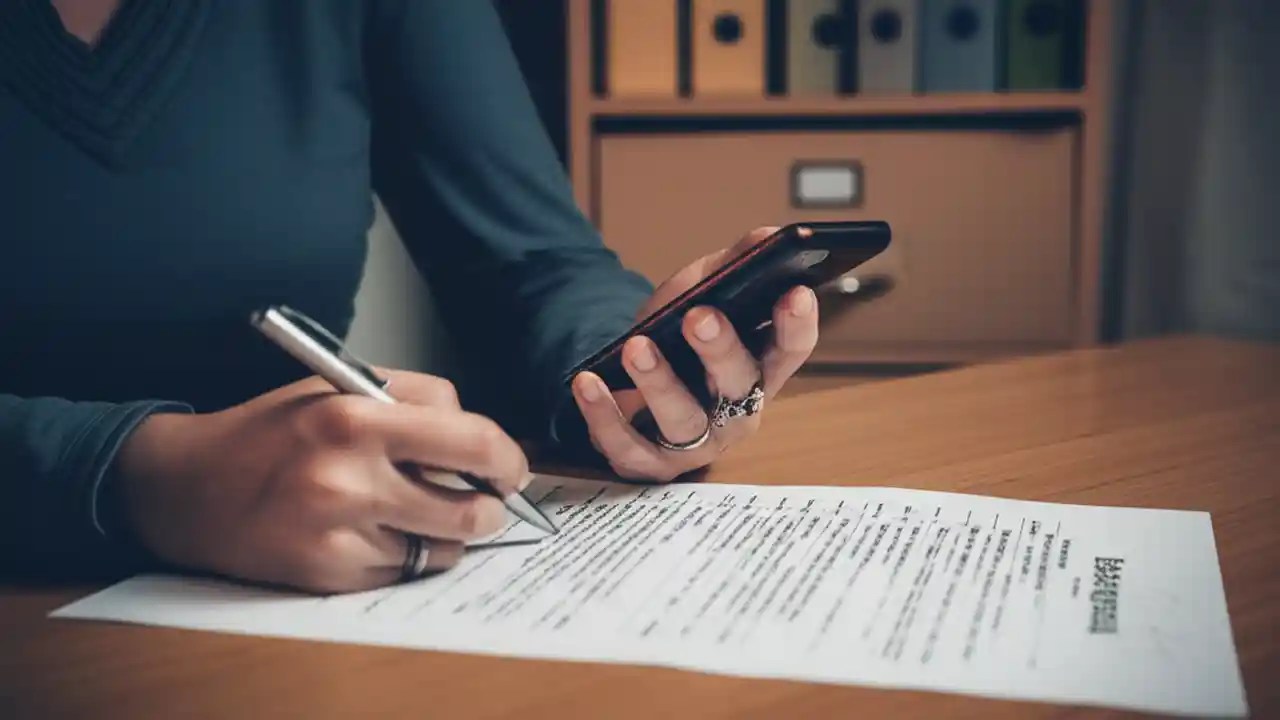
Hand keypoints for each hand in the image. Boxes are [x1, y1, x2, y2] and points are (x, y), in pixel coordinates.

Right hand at [114, 372, 528, 593]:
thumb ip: (416, 400)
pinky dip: (406, 553)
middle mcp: (349, 478)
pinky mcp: (329, 575)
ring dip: (450, 533)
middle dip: (490, 506)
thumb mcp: (340, 385)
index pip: (473, 441)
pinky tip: (377, 531)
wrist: (189, 486)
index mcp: (356, 417)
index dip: (507, 459)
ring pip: (445, 547)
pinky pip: (404, 570)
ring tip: (425, 512)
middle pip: (471, 509)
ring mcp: (339, 533)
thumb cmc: (271, 431)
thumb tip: (478, 438)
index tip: (509, 467)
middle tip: (483, 498)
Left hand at [570, 226, 819, 481]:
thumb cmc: (677, 337)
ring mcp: (696, 443)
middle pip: (739, 385)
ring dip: (659, 383)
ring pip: (684, 420)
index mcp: (760, 368)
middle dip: (721, 350)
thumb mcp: (704, 291)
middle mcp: (737, 411)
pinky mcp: (650, 463)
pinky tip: (588, 381)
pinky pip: (628, 445)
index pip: (790, 350)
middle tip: (700, 317)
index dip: (797, 324)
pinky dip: (604, 414)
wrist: (627, 383)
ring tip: (636, 347)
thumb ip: (734, 264)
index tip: (796, 292)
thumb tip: (767, 235)